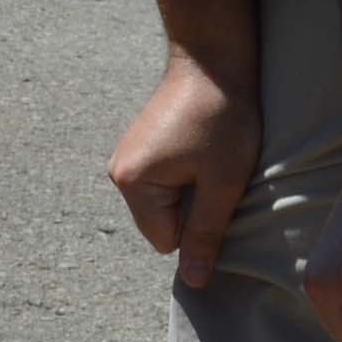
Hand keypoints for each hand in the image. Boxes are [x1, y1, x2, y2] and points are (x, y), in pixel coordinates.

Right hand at [106, 50, 260, 290]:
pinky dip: (186, 174)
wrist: (212, 59)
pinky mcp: (139, 146)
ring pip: (164, 203)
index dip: (200, 228)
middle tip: (217, 173)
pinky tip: (201, 148)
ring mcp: (126, 157)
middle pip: (161, 223)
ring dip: (191, 191)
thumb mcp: (223, 182)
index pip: (167, 242)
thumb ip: (206, 234)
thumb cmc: (222, 118)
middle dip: (193, 210)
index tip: (219, 194)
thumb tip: (195, 281)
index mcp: (133, 183)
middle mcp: (119, 172)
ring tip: (210, 158)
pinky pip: (162, 182)